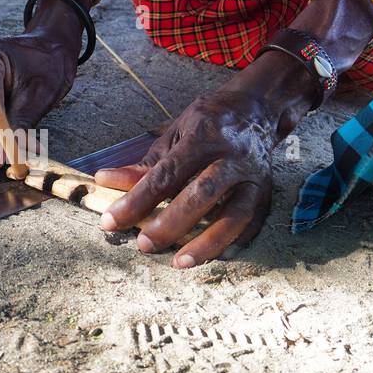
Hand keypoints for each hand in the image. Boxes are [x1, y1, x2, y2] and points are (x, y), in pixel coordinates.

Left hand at [95, 86, 275, 267]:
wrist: (256, 109)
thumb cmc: (208, 123)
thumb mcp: (174, 133)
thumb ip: (145, 164)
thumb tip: (106, 181)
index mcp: (203, 137)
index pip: (166, 175)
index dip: (137, 200)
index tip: (112, 221)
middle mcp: (231, 157)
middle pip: (201, 195)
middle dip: (171, 224)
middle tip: (144, 244)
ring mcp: (253, 176)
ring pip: (234, 215)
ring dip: (207, 243)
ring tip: (180, 263)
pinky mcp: (266, 193)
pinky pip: (252, 224)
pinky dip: (233, 243)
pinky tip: (213, 257)